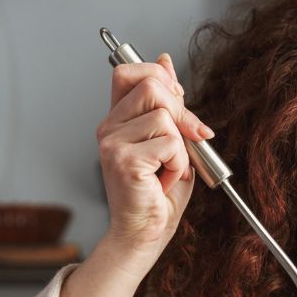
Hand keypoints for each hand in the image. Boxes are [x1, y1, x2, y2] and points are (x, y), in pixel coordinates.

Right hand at [95, 52, 213, 268]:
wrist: (144, 235)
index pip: (129, 72)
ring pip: (164, 116)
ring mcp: (112, 143)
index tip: (177, 103)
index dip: (159, 78)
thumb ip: (168, 103)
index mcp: (116, 120)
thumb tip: (166, 61)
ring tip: (168, 169)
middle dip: (181, 112)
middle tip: (187, 141)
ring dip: (180, 147)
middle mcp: (108, 128)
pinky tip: (165, 181)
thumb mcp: (171, 140)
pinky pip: (170, 144)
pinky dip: (179, 164)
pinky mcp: (124, 160)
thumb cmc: (157, 195)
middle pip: (152, 86)